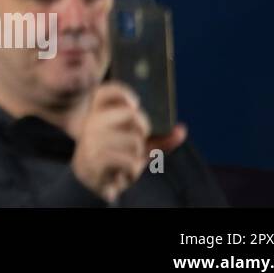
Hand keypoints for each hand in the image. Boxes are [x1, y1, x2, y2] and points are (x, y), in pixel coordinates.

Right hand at [71, 83, 186, 202]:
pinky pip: (130, 161)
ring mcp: (93, 140)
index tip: (136, 104)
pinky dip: (133, 171)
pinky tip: (123, 173)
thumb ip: (158, 137)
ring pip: (135, 141)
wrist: (92, 181)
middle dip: (144, 128)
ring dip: (138, 155)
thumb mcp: (137, 144)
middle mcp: (92, 122)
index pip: (105, 92)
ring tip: (127, 160)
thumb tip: (181, 130)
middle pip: (131, 114)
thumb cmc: (116, 156)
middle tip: (140, 139)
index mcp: (97, 112)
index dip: (123, 92)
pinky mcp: (96, 159)